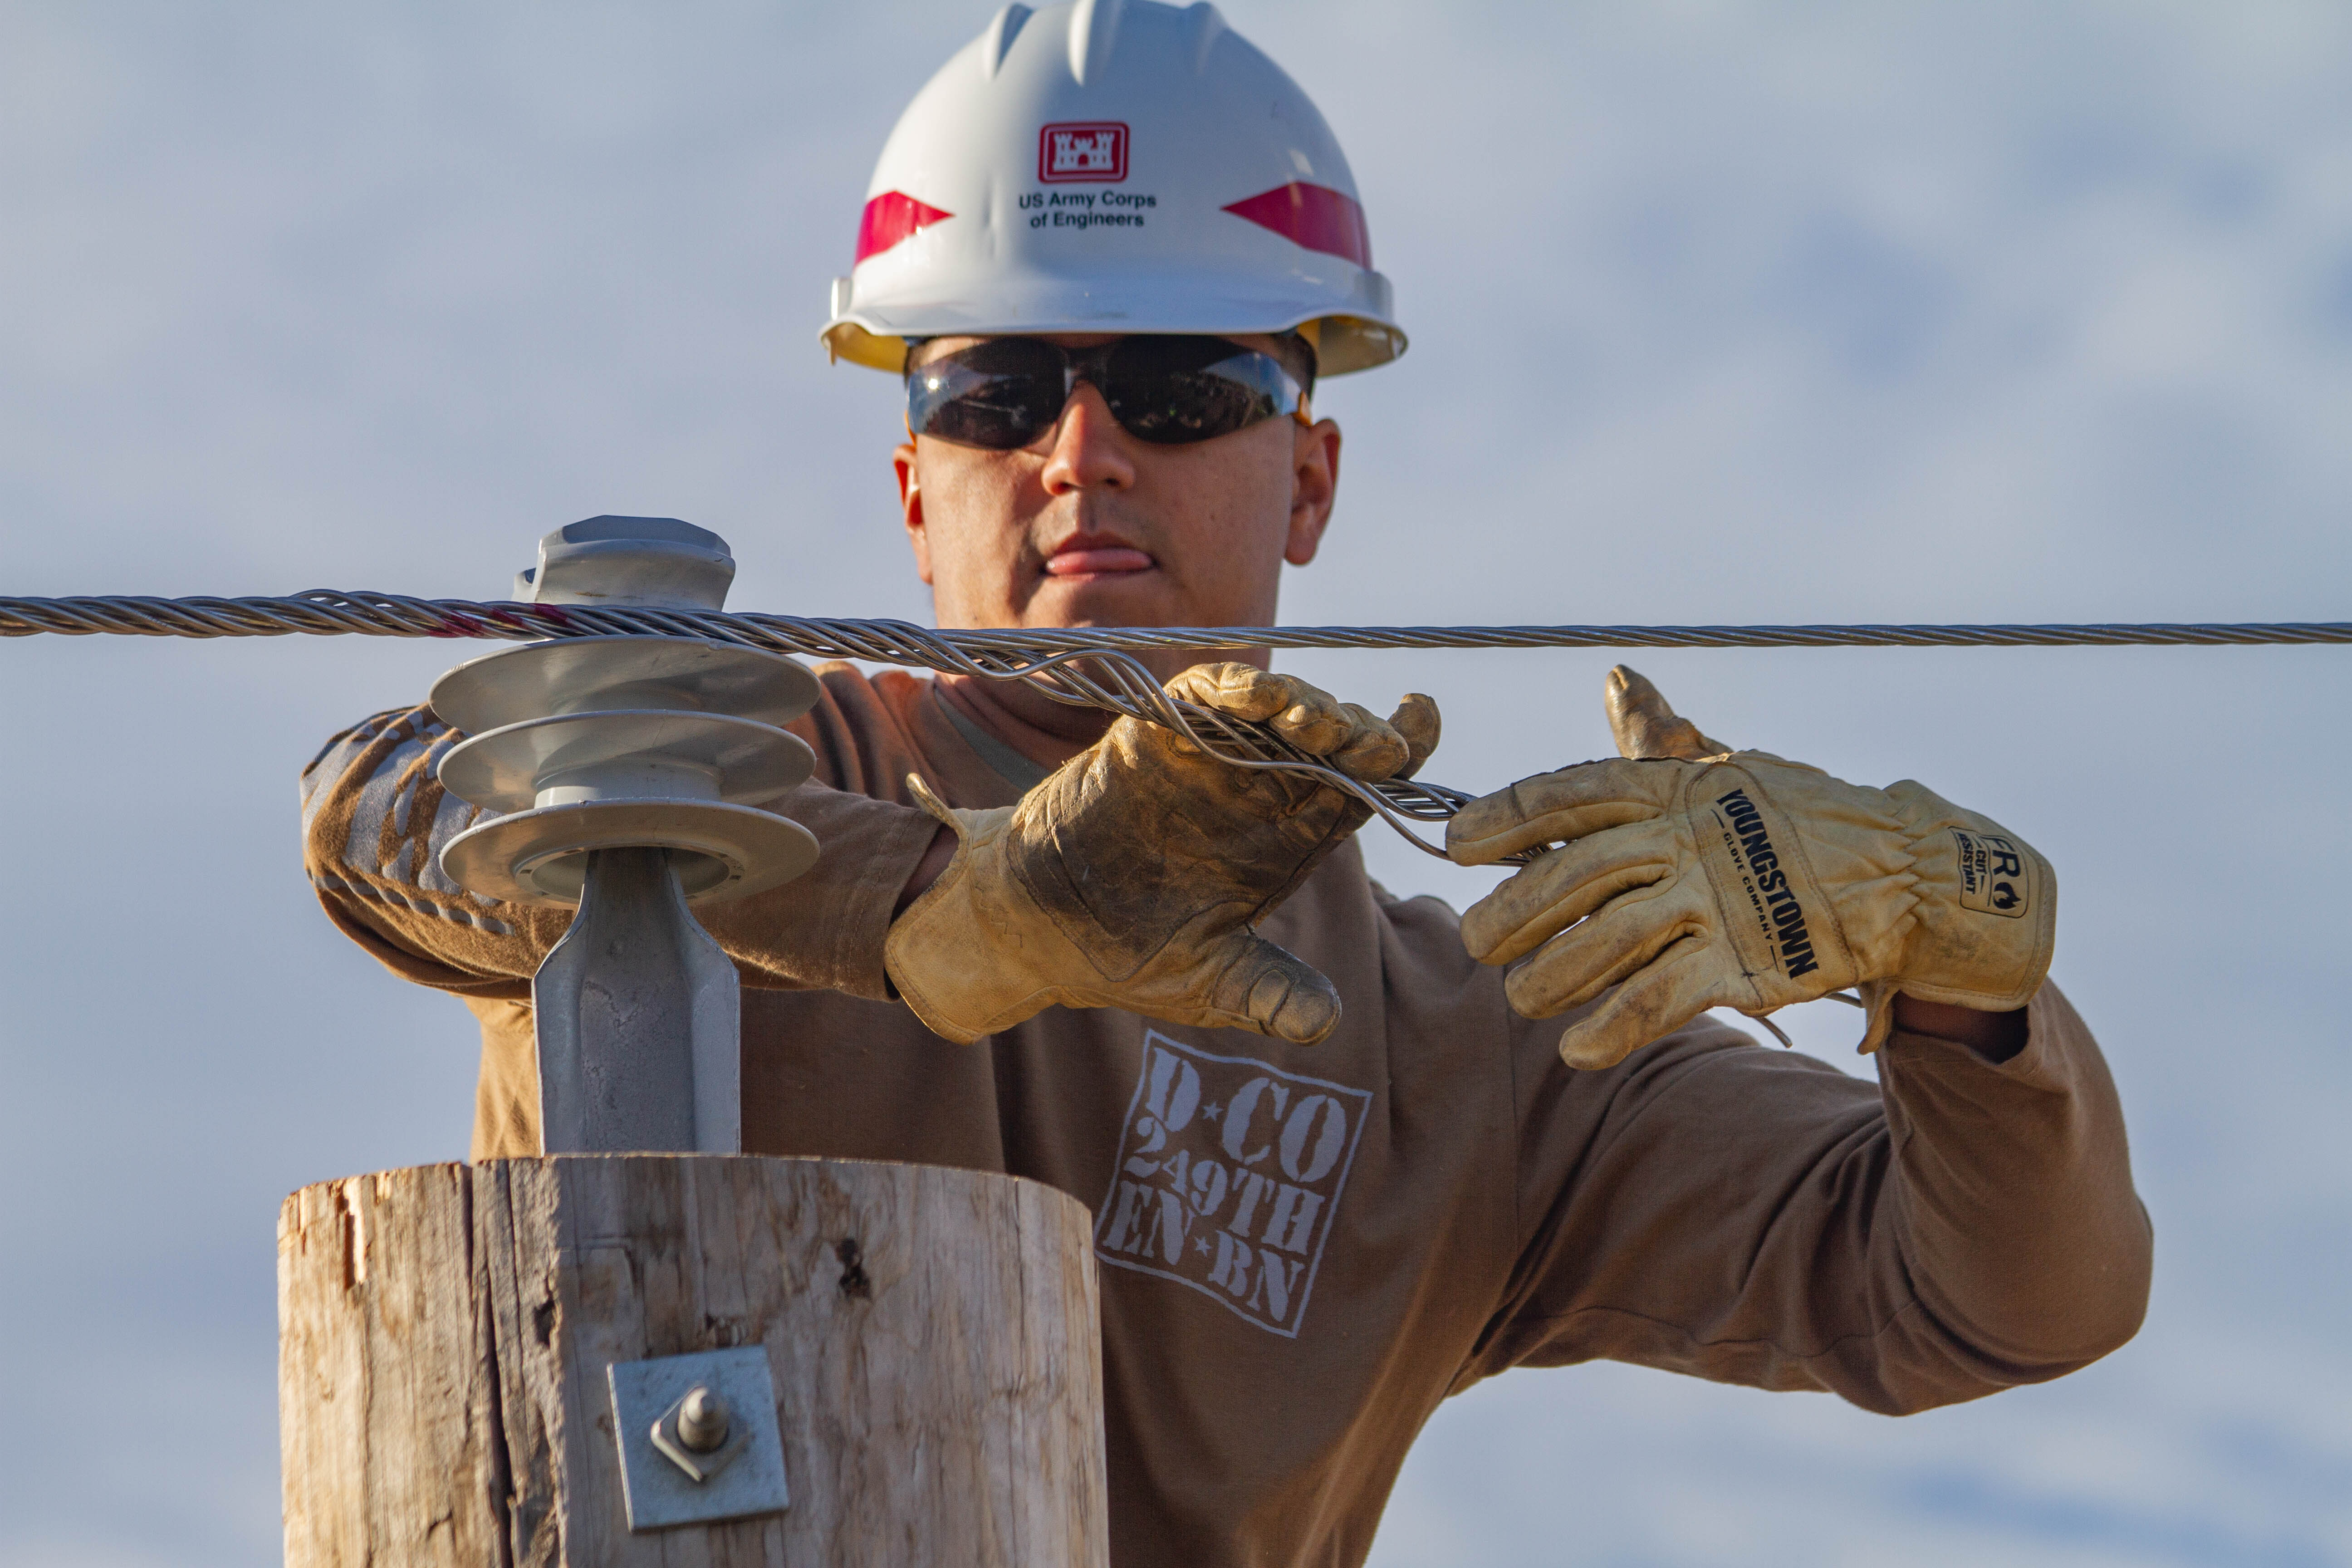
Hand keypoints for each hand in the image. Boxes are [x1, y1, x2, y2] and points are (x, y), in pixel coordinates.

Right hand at [885, 663, 1438, 1044]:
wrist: (1040, 934)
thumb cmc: (1129, 954)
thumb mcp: (1210, 984)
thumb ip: (1265, 995)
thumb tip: (1325, 1025)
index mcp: (1288, 836)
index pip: (1359, 785)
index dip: (1399, 756)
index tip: (1424, 728)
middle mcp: (1259, 788)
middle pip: (1330, 741)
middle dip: (1361, 734)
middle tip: (1382, 745)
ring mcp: (1209, 758)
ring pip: (1274, 709)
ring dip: (1305, 706)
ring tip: (1322, 721)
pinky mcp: (1154, 740)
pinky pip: (1200, 699)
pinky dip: (1231, 690)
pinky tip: (1259, 693)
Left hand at [1446, 666, 2052, 1068]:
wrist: (1914, 874)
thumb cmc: (1805, 817)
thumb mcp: (1729, 769)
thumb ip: (1660, 739)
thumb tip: (1618, 680)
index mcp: (1681, 787)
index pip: (1574, 792)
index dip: (1508, 815)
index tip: (1456, 843)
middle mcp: (1691, 839)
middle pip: (1575, 874)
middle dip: (1513, 912)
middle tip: (1473, 941)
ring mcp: (1720, 901)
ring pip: (1606, 942)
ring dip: (1551, 977)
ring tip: (1519, 999)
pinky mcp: (1750, 963)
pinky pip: (1660, 1000)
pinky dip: (1613, 1027)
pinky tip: (1579, 1048)